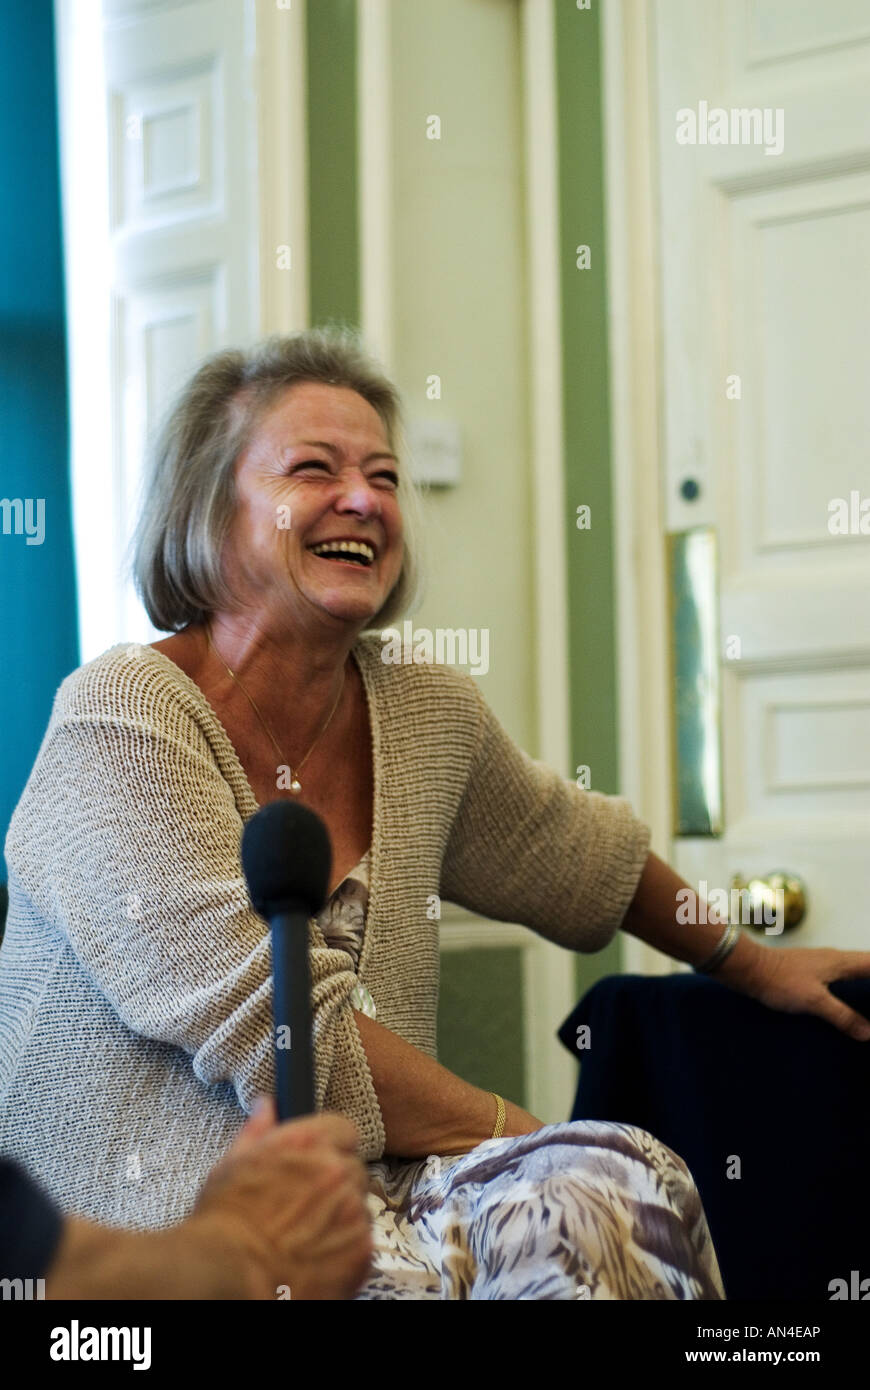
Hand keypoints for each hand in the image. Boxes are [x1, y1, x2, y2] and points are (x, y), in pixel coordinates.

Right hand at [191, 1097, 373, 1299]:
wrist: (230, 1275)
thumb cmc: (225, 1222)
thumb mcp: (233, 1166)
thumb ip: (258, 1133)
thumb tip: (268, 1106)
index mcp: (308, 1143)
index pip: (344, 1130)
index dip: (333, 1148)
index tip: (321, 1165)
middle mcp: (336, 1171)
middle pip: (354, 1170)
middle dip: (337, 1187)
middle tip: (308, 1208)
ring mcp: (352, 1210)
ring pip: (359, 1207)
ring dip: (342, 1219)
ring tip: (307, 1238)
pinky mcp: (362, 1250)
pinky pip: (364, 1243)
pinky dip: (346, 1252)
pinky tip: (316, 1259)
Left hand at [717, 941, 869, 1041]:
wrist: (748, 969)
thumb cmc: (780, 980)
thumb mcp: (814, 1000)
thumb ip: (842, 1016)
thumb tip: (869, 1033)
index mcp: (840, 961)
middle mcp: (834, 959)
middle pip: (866, 966)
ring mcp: (820, 964)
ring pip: (852, 972)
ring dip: (864, 985)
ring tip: (868, 1008)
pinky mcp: (808, 972)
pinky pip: (838, 979)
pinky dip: (848, 990)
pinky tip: (845, 1005)